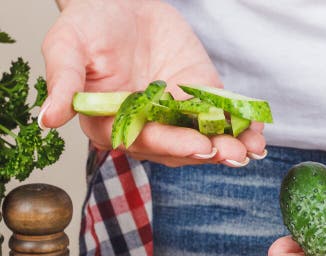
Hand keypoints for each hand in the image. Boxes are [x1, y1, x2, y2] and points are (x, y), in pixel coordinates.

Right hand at [40, 0, 265, 166]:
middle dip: (210, 151)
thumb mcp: (67, 46)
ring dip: (231, 146)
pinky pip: (222, 116)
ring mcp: (176, 114)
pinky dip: (242, 124)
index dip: (173, 144)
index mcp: (111, 123)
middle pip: (181, 146)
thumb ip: (63, 83)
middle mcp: (146, 126)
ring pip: (205, 137)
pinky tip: (259, 130)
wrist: (120, 1)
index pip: (145, 140)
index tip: (200, 146)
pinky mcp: (199, 98)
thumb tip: (48, 121)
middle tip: (236, 153)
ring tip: (254, 148)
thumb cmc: (87, 24)